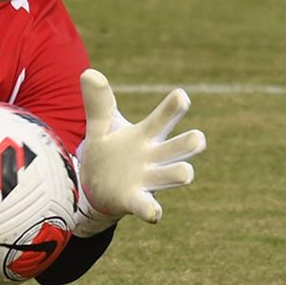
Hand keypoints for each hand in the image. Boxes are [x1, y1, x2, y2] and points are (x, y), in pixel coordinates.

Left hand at [74, 69, 205, 231]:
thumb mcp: (101, 126)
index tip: (181, 97)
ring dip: (180, 174)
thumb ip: (98, 102)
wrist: (94, 186)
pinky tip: (154, 213)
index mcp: (146, 135)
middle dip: (191, 143)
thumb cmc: (108, 152)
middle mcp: (153, 156)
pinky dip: (152, 210)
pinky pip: (148, 206)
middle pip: (181, 146)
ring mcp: (147, 179)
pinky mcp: (134, 200)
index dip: (175, 107)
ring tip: (185, 173)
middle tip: (198, 138)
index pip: (165, 117)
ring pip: (174, 175)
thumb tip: (87, 72)